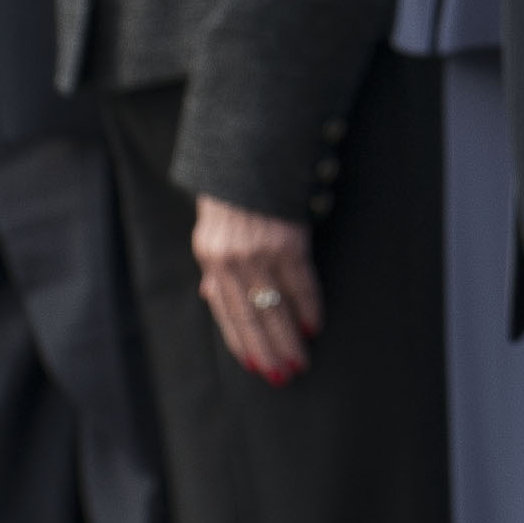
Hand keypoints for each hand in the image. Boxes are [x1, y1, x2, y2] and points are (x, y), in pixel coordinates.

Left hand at [195, 194, 322, 383]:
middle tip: (282, 376)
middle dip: (267, 350)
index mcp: (210, 257)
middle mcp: (231, 259)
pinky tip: (314, 324)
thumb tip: (212, 298)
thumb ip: (215, 265)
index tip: (255, 366)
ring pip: (274, 307)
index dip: (241, 342)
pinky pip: (300, 283)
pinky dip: (308, 306)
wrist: (251, 146)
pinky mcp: (288, 240)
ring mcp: (259, 251)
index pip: (226, 311)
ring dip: (288, 338)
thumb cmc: (233, 188)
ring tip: (299, 361)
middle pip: (250, 317)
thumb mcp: (213, 227)